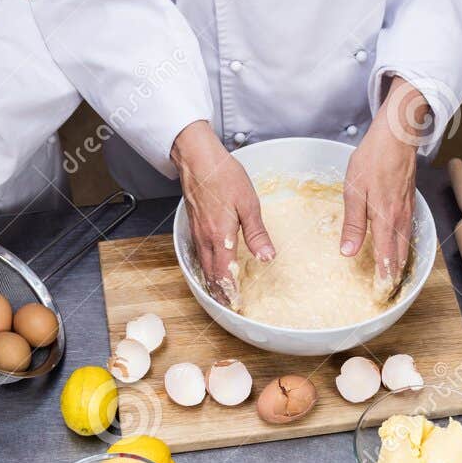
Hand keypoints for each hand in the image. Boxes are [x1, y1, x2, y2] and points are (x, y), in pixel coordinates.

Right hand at [172, 120, 274, 305]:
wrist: (197, 158)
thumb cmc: (223, 176)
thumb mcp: (248, 204)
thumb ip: (257, 234)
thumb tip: (267, 257)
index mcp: (220, 236)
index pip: (224, 274)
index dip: (230, 291)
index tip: (236, 304)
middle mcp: (205, 238)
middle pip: (211, 274)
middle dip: (220, 292)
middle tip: (229, 304)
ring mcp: (197, 232)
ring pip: (203, 265)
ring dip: (212, 281)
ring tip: (220, 292)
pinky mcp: (194, 224)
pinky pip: (199, 253)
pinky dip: (205, 266)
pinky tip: (210, 265)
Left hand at [344, 78, 424, 295]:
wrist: (397, 134)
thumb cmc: (374, 158)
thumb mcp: (354, 190)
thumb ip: (353, 224)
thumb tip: (349, 253)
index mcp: (385, 219)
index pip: (388, 259)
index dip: (385, 279)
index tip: (381, 295)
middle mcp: (400, 219)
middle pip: (401, 256)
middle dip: (395, 277)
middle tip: (388, 293)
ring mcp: (407, 209)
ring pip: (406, 244)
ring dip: (401, 263)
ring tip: (394, 278)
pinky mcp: (409, 200)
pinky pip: (408, 231)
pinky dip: (404, 246)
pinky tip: (399, 247)